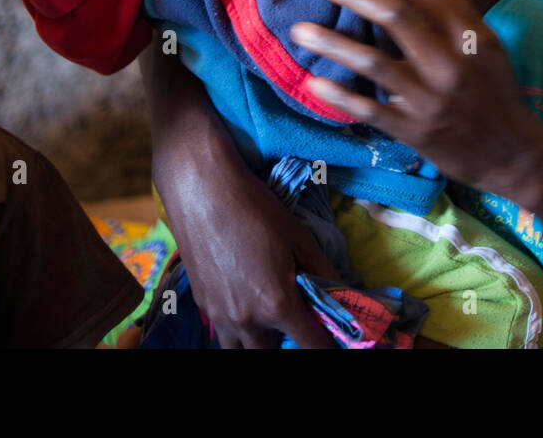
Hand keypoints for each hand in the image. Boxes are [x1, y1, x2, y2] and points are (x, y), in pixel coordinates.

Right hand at [164, 165, 341, 348]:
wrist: (201, 189)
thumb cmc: (255, 208)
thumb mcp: (298, 237)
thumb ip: (322, 272)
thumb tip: (341, 292)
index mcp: (276, 305)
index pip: (310, 346)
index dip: (325, 346)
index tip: (331, 340)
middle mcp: (246, 320)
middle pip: (270, 354)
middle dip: (287, 342)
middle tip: (297, 321)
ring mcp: (219, 315)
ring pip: (241, 350)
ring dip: (258, 342)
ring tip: (268, 318)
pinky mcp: (202, 304)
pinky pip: (222, 332)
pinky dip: (237, 329)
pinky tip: (244, 302)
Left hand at [289, 0, 542, 202]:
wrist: (514, 156)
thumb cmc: (498, 95)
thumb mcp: (492, 49)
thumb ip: (462, 17)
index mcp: (469, 38)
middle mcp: (448, 65)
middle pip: (395, 18)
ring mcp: (428, 99)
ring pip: (374, 63)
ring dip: (333, 43)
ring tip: (299, 30)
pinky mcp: (414, 131)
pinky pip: (369, 110)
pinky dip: (340, 96)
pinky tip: (314, 82)